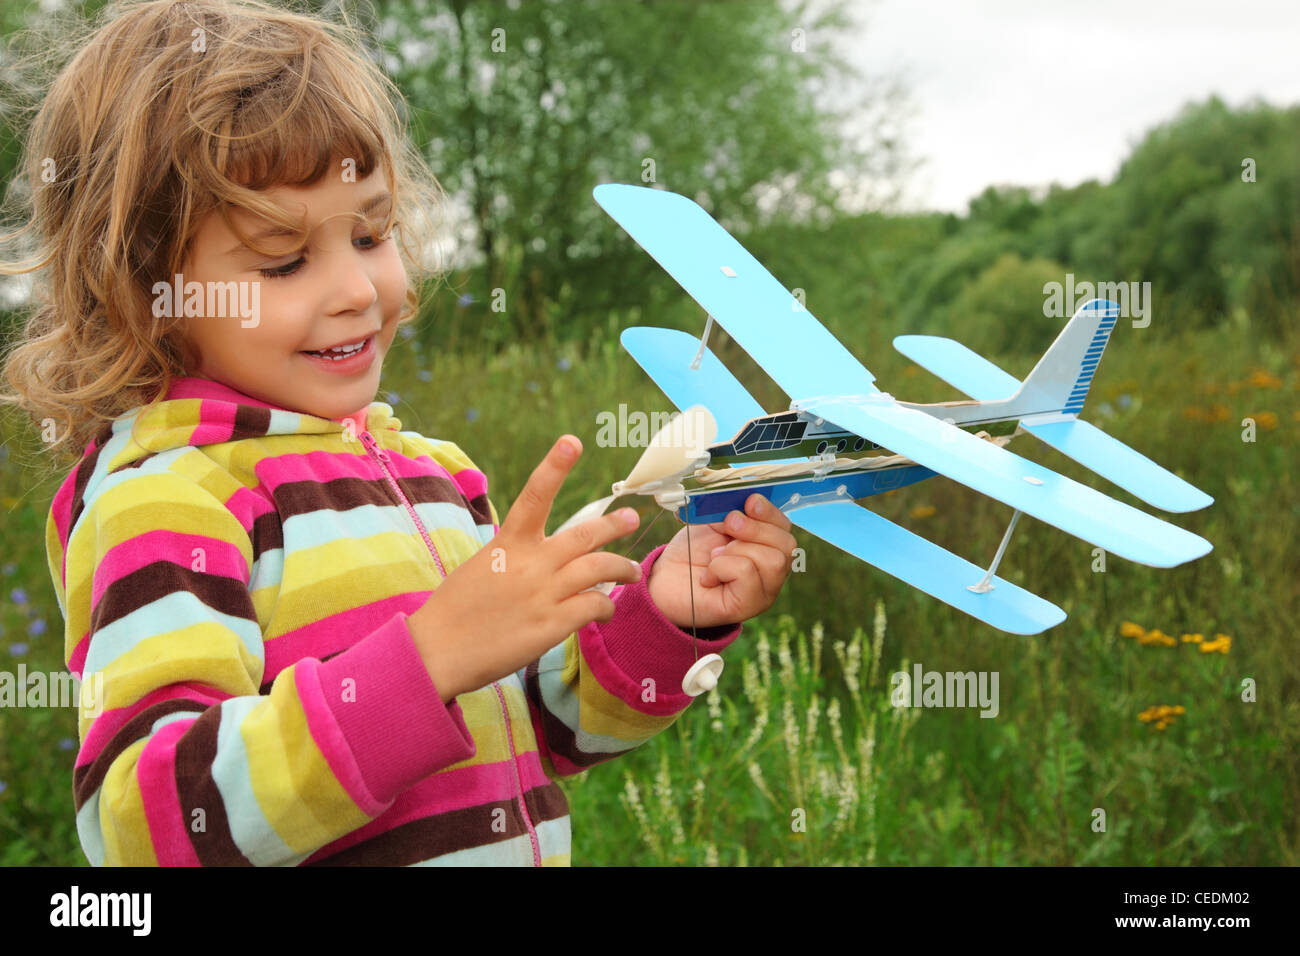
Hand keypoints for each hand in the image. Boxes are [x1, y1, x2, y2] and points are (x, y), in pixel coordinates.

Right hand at [407, 435, 643, 699]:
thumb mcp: (482, 566)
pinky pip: (594, 605)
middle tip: (631, 518)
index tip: (572, 442)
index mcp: (508, 543)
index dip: (555, 466)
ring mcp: (543, 593)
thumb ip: (516, 555)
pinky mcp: (552, 624)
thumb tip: (545, 555)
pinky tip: (605, 609)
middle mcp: (530, 564)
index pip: (534, 495)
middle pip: (584, 535)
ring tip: (631, 570)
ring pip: (599, 568)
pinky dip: (606, 606)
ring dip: (622, 568)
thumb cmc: (456, 609)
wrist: (437, 651)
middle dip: (613, 525)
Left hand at [647, 493, 796, 628]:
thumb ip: (735, 509)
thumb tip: (752, 500)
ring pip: (773, 560)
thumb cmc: (693, 551)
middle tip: (728, 526)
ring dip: (736, 550)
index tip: (749, 502)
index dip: (770, 512)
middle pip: (786, 545)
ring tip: (715, 556)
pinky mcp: (747, 606)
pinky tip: (708, 576)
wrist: (665, 579)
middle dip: (755, 529)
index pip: (785, 528)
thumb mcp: (715, 521)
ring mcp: (764, 592)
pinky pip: (747, 573)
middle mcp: (773, 572)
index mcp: (768, 548)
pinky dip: (722, 567)